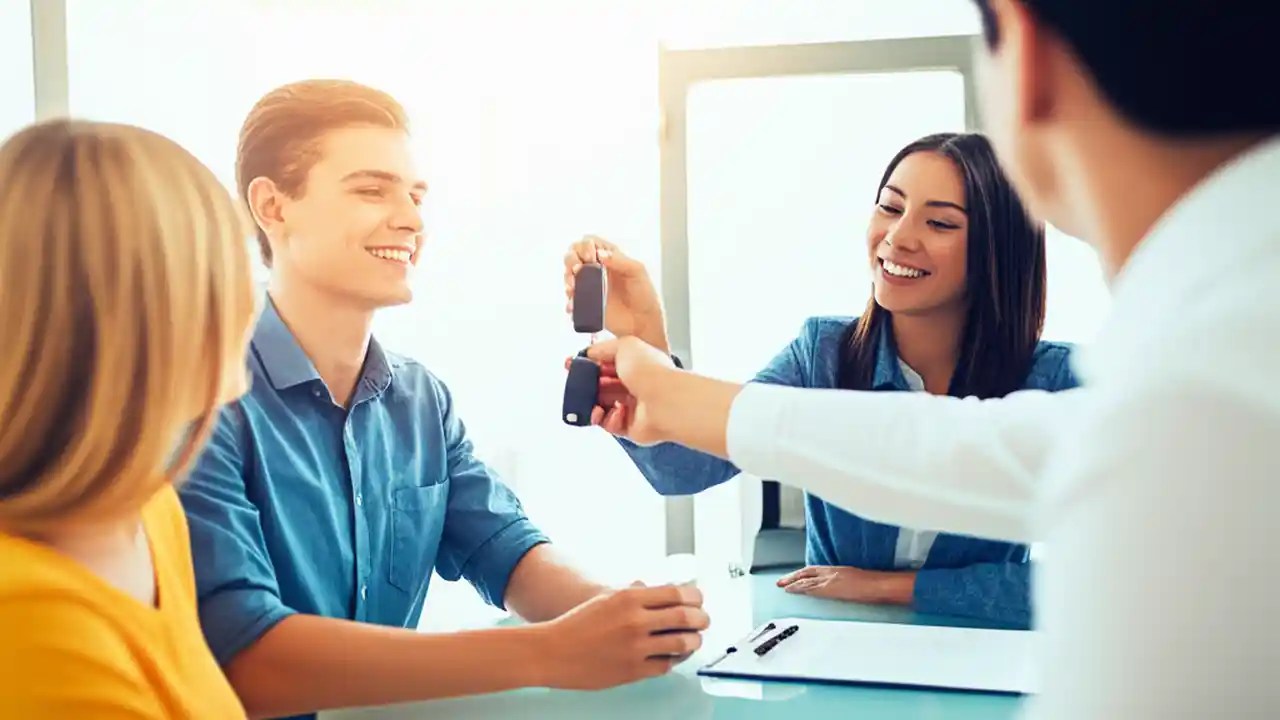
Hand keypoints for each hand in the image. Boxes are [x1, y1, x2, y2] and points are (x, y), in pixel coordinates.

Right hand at [534, 584, 709, 690]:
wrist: (553, 651)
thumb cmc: (576, 624)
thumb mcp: (605, 598)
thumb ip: (633, 593)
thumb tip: (657, 589)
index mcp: (629, 597)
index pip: (678, 593)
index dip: (695, 597)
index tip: (698, 600)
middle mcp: (636, 620)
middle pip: (686, 617)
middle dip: (701, 619)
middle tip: (704, 621)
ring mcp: (635, 647)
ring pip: (682, 643)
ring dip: (694, 642)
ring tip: (694, 640)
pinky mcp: (633, 670)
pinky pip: (666, 665)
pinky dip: (673, 660)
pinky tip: (672, 657)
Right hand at [564, 236, 668, 351]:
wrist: (642, 322)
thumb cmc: (644, 295)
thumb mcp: (637, 272)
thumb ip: (620, 260)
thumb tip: (600, 254)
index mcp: (609, 257)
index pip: (589, 242)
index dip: (585, 246)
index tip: (591, 258)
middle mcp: (597, 269)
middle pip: (574, 255)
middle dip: (571, 260)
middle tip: (577, 271)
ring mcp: (590, 285)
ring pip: (569, 275)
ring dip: (567, 279)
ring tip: (573, 288)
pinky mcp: (586, 302)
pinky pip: (572, 298)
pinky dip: (569, 300)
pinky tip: (573, 305)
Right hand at [578, 336, 678, 444]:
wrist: (664, 401)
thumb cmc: (650, 371)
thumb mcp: (624, 345)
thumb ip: (603, 347)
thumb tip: (589, 352)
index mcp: (636, 364)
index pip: (607, 364)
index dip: (589, 365)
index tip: (572, 366)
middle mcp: (635, 385)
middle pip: (602, 386)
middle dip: (587, 386)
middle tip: (577, 385)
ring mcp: (633, 407)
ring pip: (603, 407)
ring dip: (594, 404)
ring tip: (594, 402)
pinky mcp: (631, 427)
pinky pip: (610, 425)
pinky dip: (608, 419)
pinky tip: (615, 412)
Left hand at [776, 566, 915, 604]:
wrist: (878, 586)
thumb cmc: (872, 584)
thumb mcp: (854, 579)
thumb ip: (842, 582)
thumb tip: (836, 588)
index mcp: (837, 570)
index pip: (814, 570)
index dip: (801, 574)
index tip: (792, 577)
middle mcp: (831, 573)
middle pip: (807, 574)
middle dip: (793, 578)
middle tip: (780, 582)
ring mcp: (830, 580)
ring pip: (806, 581)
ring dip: (793, 584)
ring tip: (783, 587)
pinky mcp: (831, 588)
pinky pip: (812, 588)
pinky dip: (801, 589)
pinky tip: (793, 591)